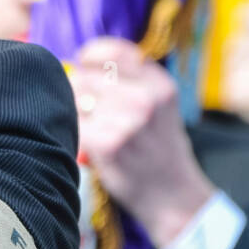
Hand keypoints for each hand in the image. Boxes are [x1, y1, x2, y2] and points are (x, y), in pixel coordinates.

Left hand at [72, 37, 214, 247]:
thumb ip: (131, 80)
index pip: (113, 51)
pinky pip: (74, 125)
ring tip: (93, 127)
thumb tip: (79, 62)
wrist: (173, 196)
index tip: (82, 62)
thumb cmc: (159, 148)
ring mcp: (126, 121)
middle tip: (85, 106)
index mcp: (160, 84)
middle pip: (87, 76)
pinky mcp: (107, 144)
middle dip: (78, 88)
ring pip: (77, 100)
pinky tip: (89, 143)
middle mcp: (145, 98)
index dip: (90, 55)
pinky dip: (75, 133)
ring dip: (75, 111)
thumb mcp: (160, 106)